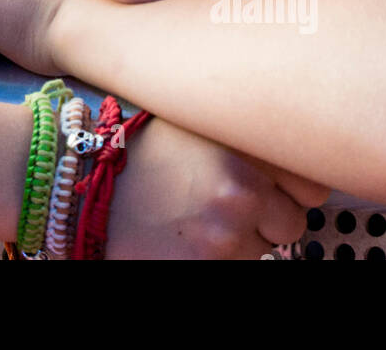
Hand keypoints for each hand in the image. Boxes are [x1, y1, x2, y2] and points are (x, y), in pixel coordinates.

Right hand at [106, 119, 329, 258]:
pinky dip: (215, 257)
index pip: (310, 182)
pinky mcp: (207, 264)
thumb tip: (284, 140)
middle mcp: (241, 185)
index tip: (271, 185)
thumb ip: (237, 130)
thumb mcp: (189, 118)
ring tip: (193, 217)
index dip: (290, 188)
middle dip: (264, 218)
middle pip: (291, 222)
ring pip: (263, 249)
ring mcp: (225, 230)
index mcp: (241, 142)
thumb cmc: (127, 146)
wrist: (74, 182)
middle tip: (221, 204)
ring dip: (238, 239)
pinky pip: (237, 266)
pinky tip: (183, 238)